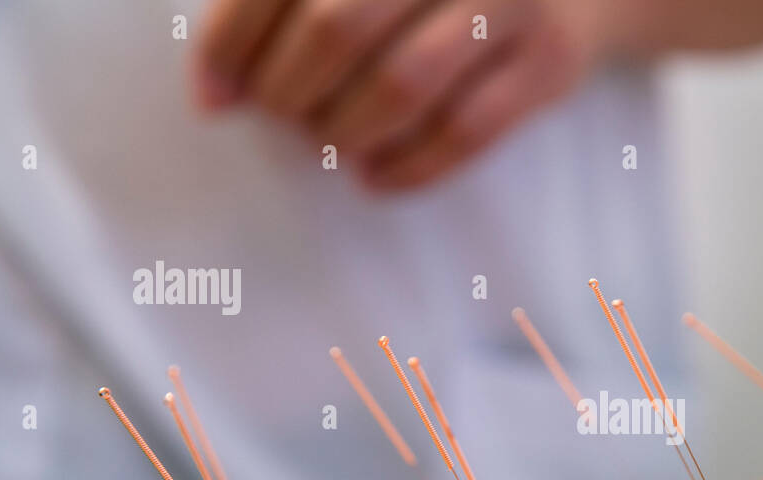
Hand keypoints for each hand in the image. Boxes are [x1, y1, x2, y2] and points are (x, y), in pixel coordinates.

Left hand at [195, 0, 610, 189]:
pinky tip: (376, 178)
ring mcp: (507, 1)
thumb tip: (214, 93)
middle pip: (338, 28)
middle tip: (284, 117)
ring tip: (330, 144)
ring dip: (346, 132)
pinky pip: (467, 131)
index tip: (213, 99)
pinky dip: (409, 169)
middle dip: (290, 91)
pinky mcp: (548, 62)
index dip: (230, 41)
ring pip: (403, 86)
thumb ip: (289, 3)